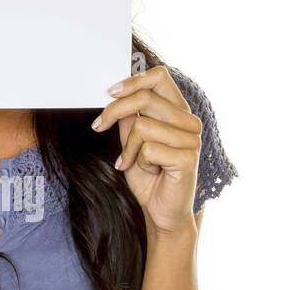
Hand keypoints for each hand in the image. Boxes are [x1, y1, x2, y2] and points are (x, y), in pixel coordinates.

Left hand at [92, 65, 201, 234]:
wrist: (162, 212)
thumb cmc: (149, 177)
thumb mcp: (132, 141)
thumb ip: (129, 117)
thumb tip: (115, 93)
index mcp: (178, 112)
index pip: (159, 77)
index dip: (132, 80)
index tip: (109, 92)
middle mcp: (189, 122)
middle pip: (145, 98)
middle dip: (114, 111)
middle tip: (98, 126)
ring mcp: (191, 139)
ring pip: (143, 126)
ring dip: (128, 147)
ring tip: (131, 161)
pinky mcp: (188, 158)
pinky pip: (148, 149)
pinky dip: (138, 162)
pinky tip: (149, 172)